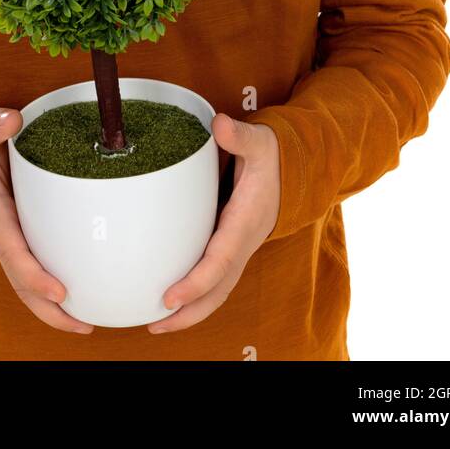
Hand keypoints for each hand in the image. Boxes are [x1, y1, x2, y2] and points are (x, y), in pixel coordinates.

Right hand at [0, 107, 93, 334]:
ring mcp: (10, 240)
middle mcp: (0, 234)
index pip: (13, 252)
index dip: (35, 275)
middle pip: (21, 284)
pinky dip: (52, 290)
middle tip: (84, 324)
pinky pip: (34, 270)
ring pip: (27, 285)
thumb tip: (12, 120)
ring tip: (88, 323)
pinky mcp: (19, 237)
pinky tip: (81, 296)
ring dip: (53, 309)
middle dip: (49, 310)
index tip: (61, 291)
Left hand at [146, 112, 280, 333]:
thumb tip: (219, 124)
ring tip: (155, 323)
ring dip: (190, 312)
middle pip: (217, 290)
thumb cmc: (273, 157)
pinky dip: (195, 296)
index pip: (220, 261)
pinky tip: (170, 300)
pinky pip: (214, 280)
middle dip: (188, 313)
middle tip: (154, 324)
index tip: (169, 297)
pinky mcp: (231, 248)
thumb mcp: (260, 142)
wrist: (295, 170)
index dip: (195, 283)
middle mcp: (243, 244)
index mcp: (245, 223)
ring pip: (216, 291)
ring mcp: (238, 250)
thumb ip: (240, 136)